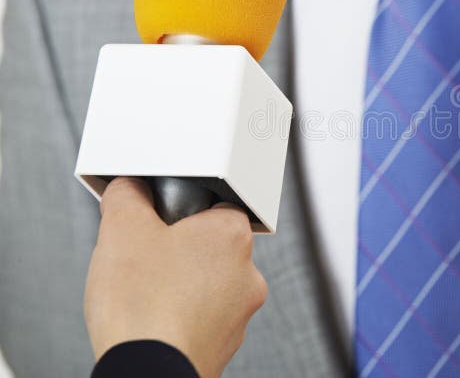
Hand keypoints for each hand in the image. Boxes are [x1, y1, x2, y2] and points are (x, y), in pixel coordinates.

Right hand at [84, 177, 266, 377]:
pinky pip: (201, 318)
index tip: (156, 224)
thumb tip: (131, 187)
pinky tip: (154, 322)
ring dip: (178, 286)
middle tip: (145, 262)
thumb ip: (128, 196)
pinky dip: (179, 317)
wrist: (149, 373)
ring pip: (205, 284)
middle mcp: (249, 272)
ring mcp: (240, 313)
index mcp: (232, 235)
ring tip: (147, 297)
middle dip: (176, 250)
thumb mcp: (122, 229)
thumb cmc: (143, 305)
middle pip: (208, 246)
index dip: (179, 212)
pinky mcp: (225, 344)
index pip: (214, 204)